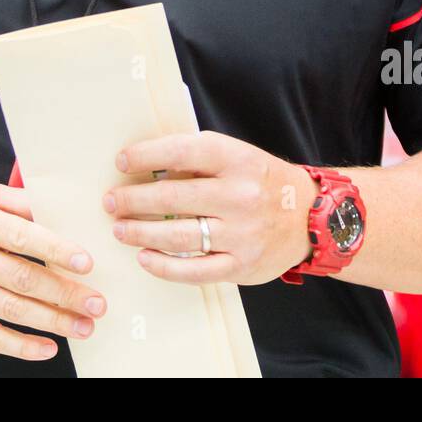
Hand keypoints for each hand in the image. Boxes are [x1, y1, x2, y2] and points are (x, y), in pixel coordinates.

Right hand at [0, 183, 106, 361]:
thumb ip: (18, 202)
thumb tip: (62, 210)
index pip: (24, 237)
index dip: (58, 251)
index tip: (88, 263)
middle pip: (23, 279)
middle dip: (65, 293)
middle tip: (98, 303)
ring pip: (11, 310)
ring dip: (53, 321)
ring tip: (84, 325)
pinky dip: (20, 346)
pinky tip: (47, 348)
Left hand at [104, 131, 317, 285]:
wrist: (311, 217)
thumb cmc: (263, 181)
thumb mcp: (238, 156)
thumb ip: (199, 158)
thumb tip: (145, 163)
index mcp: (237, 159)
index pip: (181, 151)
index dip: (146, 155)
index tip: (122, 161)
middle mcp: (240, 195)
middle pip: (172, 197)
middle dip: (132, 199)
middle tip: (110, 201)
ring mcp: (241, 234)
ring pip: (178, 235)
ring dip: (140, 233)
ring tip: (119, 229)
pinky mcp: (242, 266)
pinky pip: (193, 271)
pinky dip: (163, 266)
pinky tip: (145, 258)